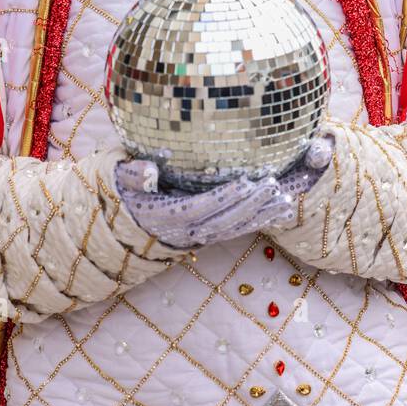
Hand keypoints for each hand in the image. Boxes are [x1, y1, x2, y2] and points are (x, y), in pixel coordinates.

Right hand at [116, 134, 333, 249]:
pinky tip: (282, 209)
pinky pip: (238, 229)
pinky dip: (260, 221)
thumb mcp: (120, 181)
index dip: (224, 198)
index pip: (201, 207)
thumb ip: (131, 175)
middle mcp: (188, 230)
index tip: (245, 183)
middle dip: (250, 205)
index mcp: (168, 215)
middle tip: (274, 185)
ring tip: (286, 200)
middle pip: (225, 220)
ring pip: (236, 228)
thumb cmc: (126, 193)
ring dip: (261, 215)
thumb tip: (147, 170)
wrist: (127, 222)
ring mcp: (201, 234)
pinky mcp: (210, 233)